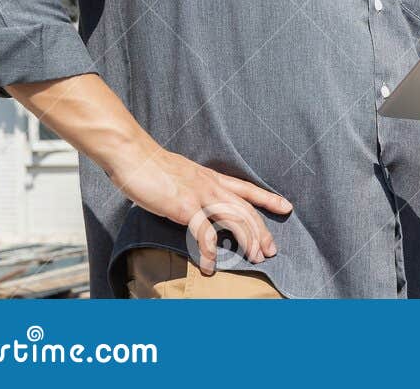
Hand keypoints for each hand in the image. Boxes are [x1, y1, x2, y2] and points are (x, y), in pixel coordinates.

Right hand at [107, 148, 291, 273]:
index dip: (268, 198)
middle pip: (246, 210)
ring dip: (247, 241)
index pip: (247, 189)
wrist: (133, 154)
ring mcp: (199, 195)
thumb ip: (193, 188)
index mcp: (212, 177)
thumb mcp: (182, 175)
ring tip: (254, 258)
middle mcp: (211, 185)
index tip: (286, 207)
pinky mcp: (184, 206)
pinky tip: (210, 264)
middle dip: (262, 231)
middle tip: (271, 250)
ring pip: (235, 219)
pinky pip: (203, 233)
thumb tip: (195, 202)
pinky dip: (208, 251)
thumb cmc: (151, 166)